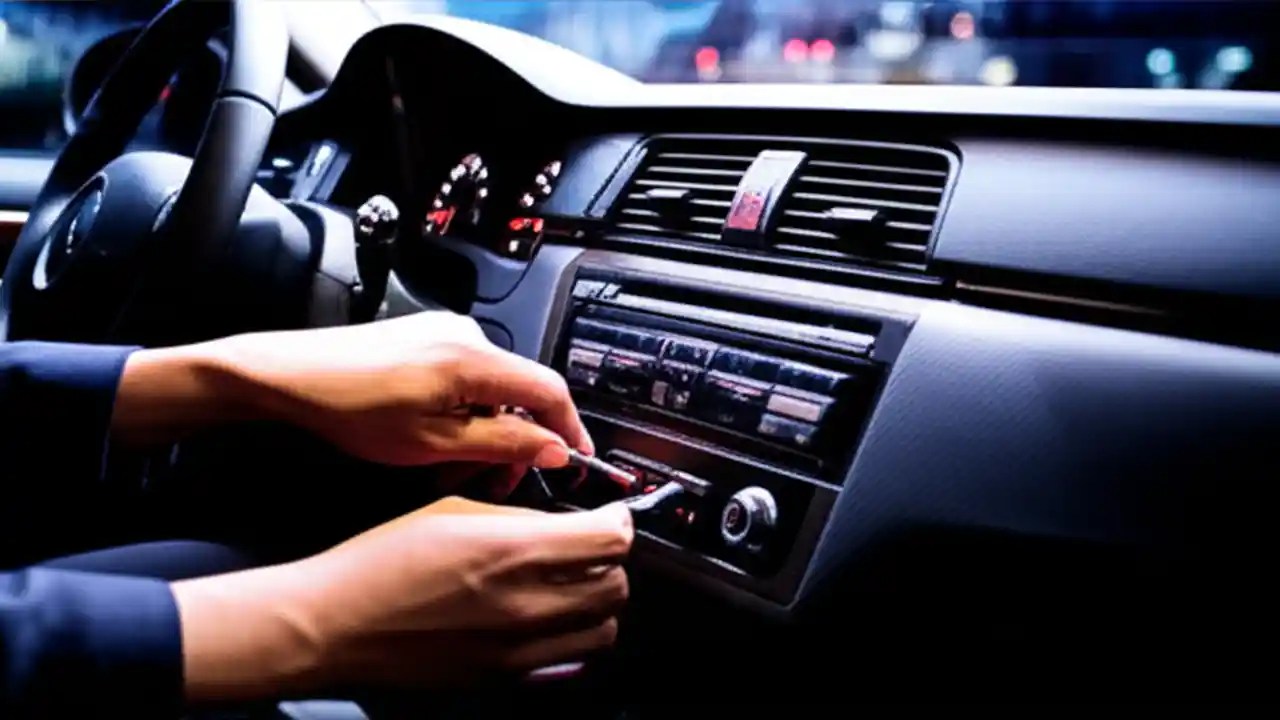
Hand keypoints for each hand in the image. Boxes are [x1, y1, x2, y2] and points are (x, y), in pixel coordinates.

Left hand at [114, 312, 592, 474]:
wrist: (289, 375)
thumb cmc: (351, 407)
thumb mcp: (434, 443)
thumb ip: (502, 442)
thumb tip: (553, 449)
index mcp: (476, 358)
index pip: (550, 391)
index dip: (571, 429)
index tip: (577, 460)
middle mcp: (468, 335)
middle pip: (520, 391)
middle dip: (518, 440)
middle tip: (500, 482)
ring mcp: (445, 332)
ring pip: (491, 389)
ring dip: (486, 430)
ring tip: (456, 469)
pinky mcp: (425, 337)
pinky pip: (465, 377)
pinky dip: (465, 412)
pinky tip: (439, 441)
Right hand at [173, 500, 633, 699]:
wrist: (335, 623)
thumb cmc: (380, 562)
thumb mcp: (453, 510)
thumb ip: (518, 516)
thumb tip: (560, 521)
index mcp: (513, 551)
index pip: (611, 539)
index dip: (619, 520)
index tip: (611, 514)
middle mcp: (525, 604)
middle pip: (616, 584)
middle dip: (612, 560)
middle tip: (591, 547)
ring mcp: (518, 649)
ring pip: (603, 628)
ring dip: (598, 602)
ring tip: (572, 585)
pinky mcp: (504, 679)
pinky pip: (569, 662)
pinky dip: (573, 639)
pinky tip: (551, 620)